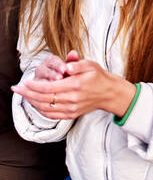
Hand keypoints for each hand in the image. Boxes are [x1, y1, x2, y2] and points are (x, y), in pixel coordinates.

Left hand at [15, 53, 135, 119]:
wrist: (109, 93)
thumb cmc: (98, 77)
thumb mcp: (90, 65)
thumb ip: (76, 64)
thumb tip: (65, 66)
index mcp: (75, 85)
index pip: (48, 87)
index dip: (34, 86)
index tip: (24, 82)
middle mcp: (72, 99)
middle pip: (43, 98)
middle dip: (27, 94)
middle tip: (17, 89)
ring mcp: (71, 109)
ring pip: (45, 108)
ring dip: (31, 102)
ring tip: (23, 95)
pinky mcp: (71, 115)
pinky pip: (51, 114)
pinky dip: (40, 109)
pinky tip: (35, 103)